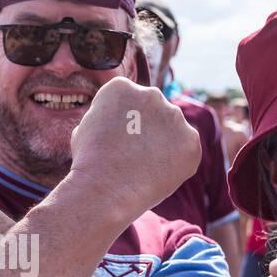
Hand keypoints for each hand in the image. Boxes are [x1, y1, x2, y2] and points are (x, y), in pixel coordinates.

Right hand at [68, 77, 199, 223]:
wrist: (104, 189)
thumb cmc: (88, 164)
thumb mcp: (85, 129)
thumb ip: (106, 119)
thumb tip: (114, 123)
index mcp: (121, 87)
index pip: (128, 102)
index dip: (121, 126)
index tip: (114, 143)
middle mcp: (151, 94)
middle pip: (153, 112)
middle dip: (146, 131)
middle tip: (132, 158)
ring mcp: (174, 116)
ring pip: (171, 131)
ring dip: (162, 146)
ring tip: (144, 169)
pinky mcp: (191, 140)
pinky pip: (186, 151)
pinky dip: (176, 164)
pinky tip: (157, 175)